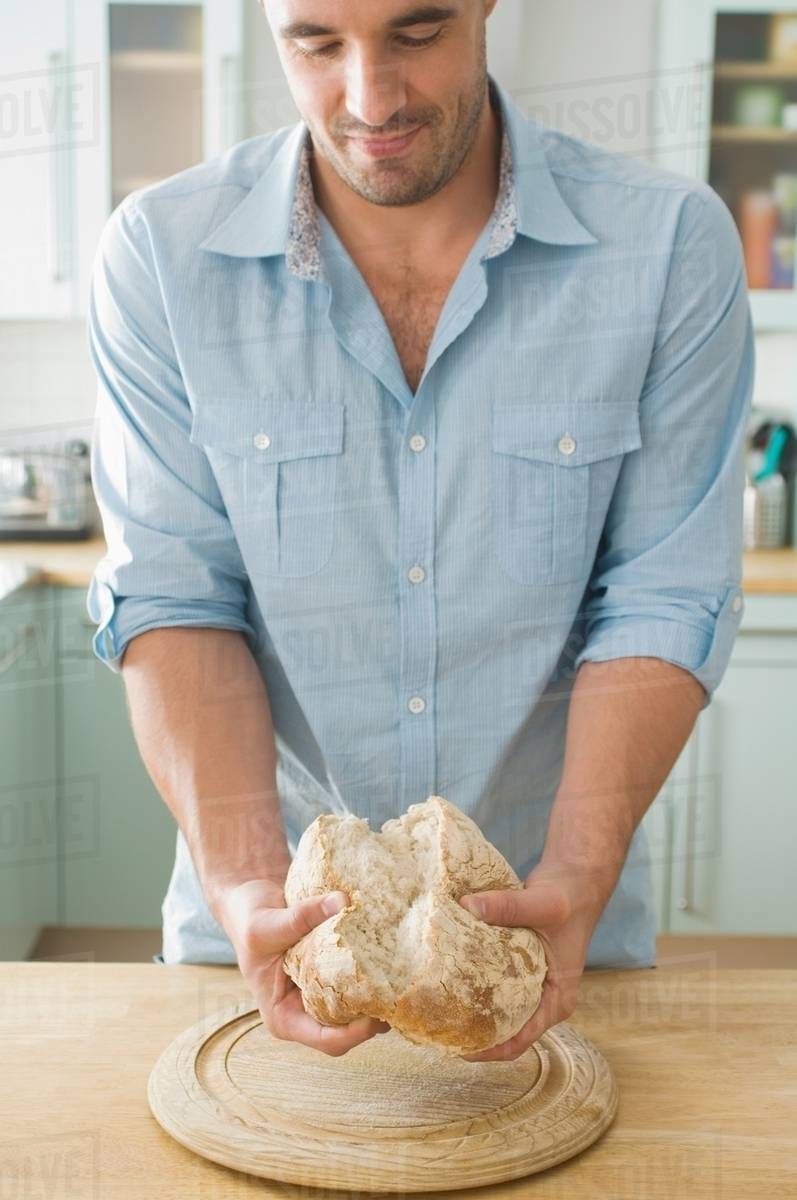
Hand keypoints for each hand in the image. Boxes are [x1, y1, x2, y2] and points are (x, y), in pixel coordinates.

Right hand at [216, 878, 390, 1055]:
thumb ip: (303, 916)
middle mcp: (305, 1010)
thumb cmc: (248, 920)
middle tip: (399, 991)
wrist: (250, 899)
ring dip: (379, 994)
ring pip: (358, 1006)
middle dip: (375, 1015)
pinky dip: (374, 971)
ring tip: (401, 975)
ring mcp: (320, 992)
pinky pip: (358, 979)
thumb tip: (343, 903)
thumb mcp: (265, 924)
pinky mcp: (333, 971)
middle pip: (349, 1028)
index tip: (379, 1011)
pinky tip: (391, 954)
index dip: (356, 1033)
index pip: (326, 1040)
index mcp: (284, 1016)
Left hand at [456, 862, 605, 1061]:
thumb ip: (506, 907)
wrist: (577, 878)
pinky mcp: (520, 965)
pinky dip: (475, 984)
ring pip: (498, 1008)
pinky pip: (494, 984)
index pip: (520, 1040)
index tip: (456, 1048)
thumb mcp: (540, 904)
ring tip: (439, 1009)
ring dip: (472, 1010)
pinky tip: (450, 978)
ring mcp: (533, 982)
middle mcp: (545, 998)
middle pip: (506, 1030)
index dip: (488, 1050)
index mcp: (557, 999)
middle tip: (438, 1029)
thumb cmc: (568, 897)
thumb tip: (465, 907)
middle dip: (474, 1034)